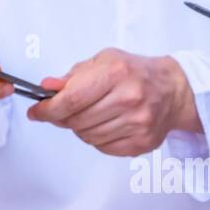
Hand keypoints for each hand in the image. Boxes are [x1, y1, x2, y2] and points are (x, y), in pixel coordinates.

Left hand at [26, 49, 201, 157]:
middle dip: (62, 118)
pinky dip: (97, 138)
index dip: (48, 110)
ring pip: (87, 137)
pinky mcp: (141, 142)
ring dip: (80, 128)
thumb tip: (48, 88)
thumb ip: (74, 76)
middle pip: (77, 121)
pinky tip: (106, 124)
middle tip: (62, 112)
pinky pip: (103, 147)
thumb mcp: (104, 61)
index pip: (71, 100)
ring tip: (91, 115)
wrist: (173, 90)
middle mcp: (128, 98)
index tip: (37, 112)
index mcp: (116, 73)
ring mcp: (136, 123)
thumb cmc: (136, 73)